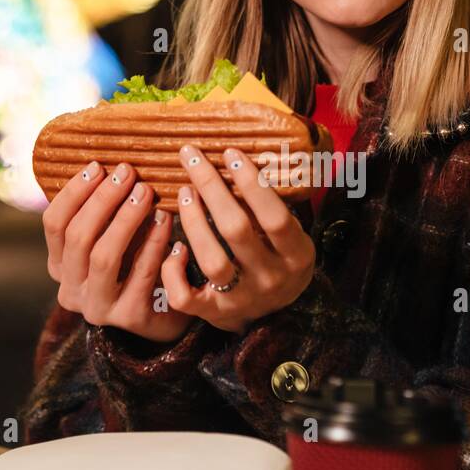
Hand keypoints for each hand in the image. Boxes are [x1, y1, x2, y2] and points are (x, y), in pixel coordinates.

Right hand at [42, 161, 191, 343]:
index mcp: (60, 267)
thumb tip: (112, 165)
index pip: (54, 224)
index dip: (74, 192)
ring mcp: (99, 308)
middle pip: (78, 237)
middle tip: (128, 173)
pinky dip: (155, 244)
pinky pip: (142, 274)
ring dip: (126, 219)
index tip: (98, 166)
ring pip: (104, 256)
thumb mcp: (115, 237)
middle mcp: (71, 291)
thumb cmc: (138, 263)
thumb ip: (106, 212)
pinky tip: (168, 222)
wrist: (168, 313)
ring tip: (147, 193)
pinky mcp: (130, 318)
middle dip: (103, 199)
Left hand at [163, 144, 315, 333]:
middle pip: (237, 229)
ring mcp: (241, 299)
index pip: (275, 216)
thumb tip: (239, 159)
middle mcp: (271, 278)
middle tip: (192, 158)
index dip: (252, 184)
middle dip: (212, 187)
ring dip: (193, 222)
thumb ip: (273, 208)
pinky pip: (185, 296)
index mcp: (296, 256)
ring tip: (184, 192)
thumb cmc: (280, 260)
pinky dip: (173, 272)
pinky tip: (174, 247)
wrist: (277, 316)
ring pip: (211, 260)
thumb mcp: (292, 237)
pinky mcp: (214, 314)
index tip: (230, 154)